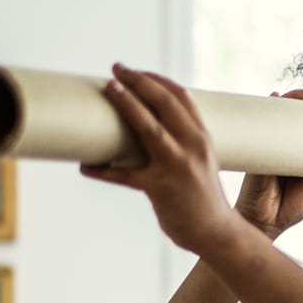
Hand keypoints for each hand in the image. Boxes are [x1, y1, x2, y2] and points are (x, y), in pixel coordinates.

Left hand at [80, 63, 236, 252]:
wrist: (216, 232)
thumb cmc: (204, 196)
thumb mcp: (202, 161)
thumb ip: (183, 142)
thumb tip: (151, 125)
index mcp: (202, 137)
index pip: (181, 96)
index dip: (156, 79)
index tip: (136, 72)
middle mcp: (193, 147)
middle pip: (165, 103)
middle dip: (139, 81)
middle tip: (116, 69)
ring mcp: (177, 167)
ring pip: (149, 128)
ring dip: (127, 104)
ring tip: (109, 89)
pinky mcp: (160, 189)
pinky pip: (124, 175)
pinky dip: (103, 170)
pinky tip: (86, 166)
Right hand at [234, 89, 302, 239]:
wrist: (264, 225)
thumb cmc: (288, 210)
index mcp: (297, 153)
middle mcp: (282, 144)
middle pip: (295, 111)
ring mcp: (269, 145)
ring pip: (280, 112)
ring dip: (296, 98)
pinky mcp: (258, 151)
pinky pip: (261, 125)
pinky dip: (267, 108)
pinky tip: (275, 96)